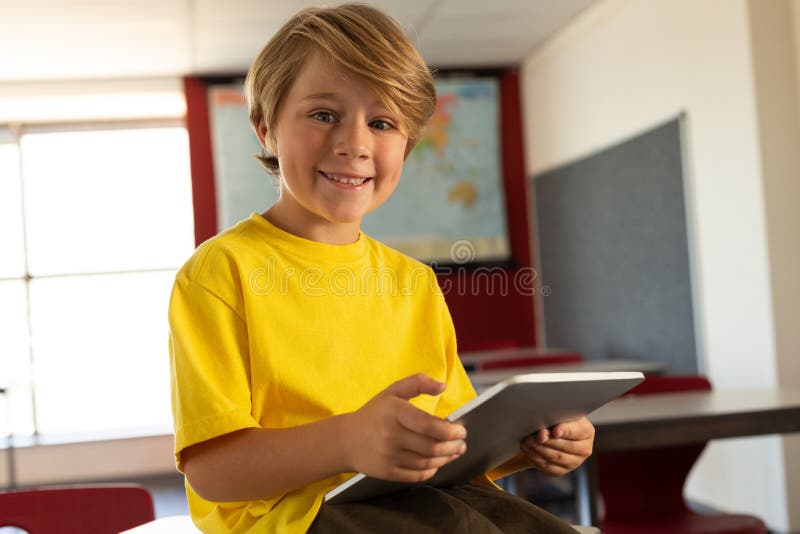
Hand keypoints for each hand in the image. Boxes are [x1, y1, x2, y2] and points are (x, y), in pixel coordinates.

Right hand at [341, 374, 466, 482]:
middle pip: (431, 446)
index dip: (450, 430)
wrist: (346, 440)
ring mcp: (388, 456)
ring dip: (446, 459)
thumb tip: (441, 386)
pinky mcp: (387, 472)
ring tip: (455, 452)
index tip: (461, 430)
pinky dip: (432, 470)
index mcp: (394, 412)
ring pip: (427, 462)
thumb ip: (418, 383)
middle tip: (462, 444)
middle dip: (453, 446)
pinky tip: (437, 463)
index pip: (428, 425)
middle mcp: (390, 435)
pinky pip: (417, 475)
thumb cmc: (375, 413)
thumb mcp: (393, 391)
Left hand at [520, 416, 594, 476]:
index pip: (577, 432)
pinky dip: (535, 458)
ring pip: (555, 458)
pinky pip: (548, 467)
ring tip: (526, 442)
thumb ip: (554, 420)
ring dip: (539, 450)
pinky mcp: (561, 471)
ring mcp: (574, 462)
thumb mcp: (559, 414)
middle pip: (565, 447)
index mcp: (586, 431)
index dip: (565, 431)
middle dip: (547, 442)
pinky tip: (527, 450)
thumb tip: (543, 434)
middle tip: (533, 437)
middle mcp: (584, 449)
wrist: (552, 430)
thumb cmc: (556, 418)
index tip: (554, 431)